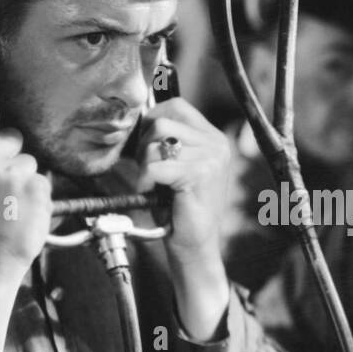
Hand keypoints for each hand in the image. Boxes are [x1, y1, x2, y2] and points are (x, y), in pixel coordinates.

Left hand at [136, 97, 231, 339]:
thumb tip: (136, 119)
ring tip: (152, 183)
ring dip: (145, 164)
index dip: (152, 119)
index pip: (176, 106)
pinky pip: (156, 166)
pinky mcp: (200, 174)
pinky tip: (151, 193)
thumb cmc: (179, 208)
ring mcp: (211, 158)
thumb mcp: (174, 166)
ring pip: (157, 142)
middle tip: (146, 170)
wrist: (195, 245)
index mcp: (213, 138)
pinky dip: (145, 180)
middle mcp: (216, 144)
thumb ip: (165, 141)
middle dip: (144, 145)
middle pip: (163, 121)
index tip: (144, 144)